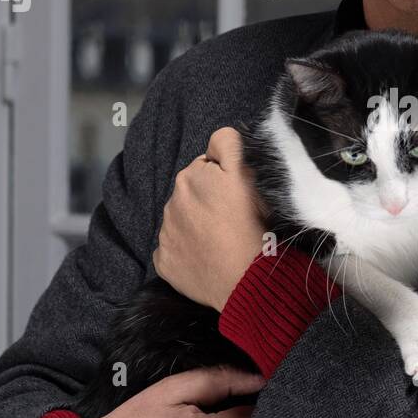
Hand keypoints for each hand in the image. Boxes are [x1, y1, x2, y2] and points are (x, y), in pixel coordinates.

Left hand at [153, 126, 265, 310]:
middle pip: (193, 194)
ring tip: (224, 240)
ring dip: (199, 226)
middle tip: (234, 219)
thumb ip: (228, 143)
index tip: (239, 196)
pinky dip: (187, 252)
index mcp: (191, 177)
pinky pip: (174, 249)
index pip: (208, 167)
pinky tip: (207, 257)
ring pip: (183, 221)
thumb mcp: (249, 172)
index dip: (226, 178)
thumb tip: (216, 138)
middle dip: (210, 201)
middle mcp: (172, 202)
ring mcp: (166, 234)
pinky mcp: (165, 262)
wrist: (247, 279)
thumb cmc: (252, 225)